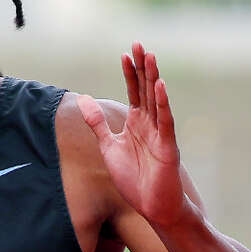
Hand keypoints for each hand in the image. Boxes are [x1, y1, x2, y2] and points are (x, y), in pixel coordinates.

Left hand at [77, 44, 187, 226]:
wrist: (151, 206)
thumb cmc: (133, 179)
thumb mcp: (108, 146)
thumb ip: (97, 123)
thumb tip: (83, 99)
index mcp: (136, 123)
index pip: (134, 91)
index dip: (129, 72)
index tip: (125, 52)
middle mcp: (150, 124)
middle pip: (146, 90)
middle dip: (142, 67)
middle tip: (139, 44)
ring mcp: (160, 133)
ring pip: (156, 100)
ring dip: (153, 79)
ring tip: (150, 57)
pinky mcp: (167, 146)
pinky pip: (165, 121)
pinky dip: (163, 104)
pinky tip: (160, 87)